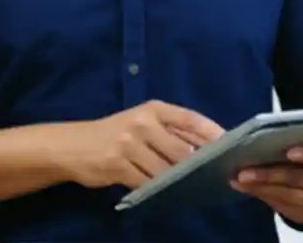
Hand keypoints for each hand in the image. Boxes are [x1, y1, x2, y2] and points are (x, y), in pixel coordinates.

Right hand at [58, 100, 224, 189]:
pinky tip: (166, 192)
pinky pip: (147, 182)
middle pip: (182, 149)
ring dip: (179, 181)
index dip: (212, 133)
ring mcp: (130, 144)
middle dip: (198, 164)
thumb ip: (168, 131)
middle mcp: (143, 123)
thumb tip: (202, 148)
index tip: (230, 146)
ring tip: (192, 187)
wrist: (72, 146)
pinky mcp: (118, 166)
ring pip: (166, 169)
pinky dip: (158, 189)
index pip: (190, 119)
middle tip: (214, 175)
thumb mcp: (140, 122)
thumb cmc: (113, 133)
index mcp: (152, 109)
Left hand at [230, 133, 302, 225]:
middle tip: (247, 167)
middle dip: (273, 172)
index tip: (289, 151)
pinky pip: (280, 203)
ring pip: (287, 193)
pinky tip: (242, 185)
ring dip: (261, 184)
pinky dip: (260, 193)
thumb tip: (287, 121)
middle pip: (301, 177)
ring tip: (239, 176)